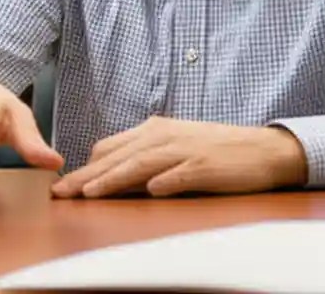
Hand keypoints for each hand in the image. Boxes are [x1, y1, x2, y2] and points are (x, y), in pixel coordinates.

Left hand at [51, 117, 307, 198]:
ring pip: (142, 163)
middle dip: (86, 176)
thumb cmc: (215, 150)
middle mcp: (164, 137)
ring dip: (114, 178)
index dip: (85, 167)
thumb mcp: (174, 147)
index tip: (62, 183)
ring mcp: (185, 150)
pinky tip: (151, 191)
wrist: (264, 149)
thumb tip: (110, 174)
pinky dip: (166, 181)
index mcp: (153, 131)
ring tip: (91, 193)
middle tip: (60, 192)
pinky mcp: (206, 166)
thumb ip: (144, 157)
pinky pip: (182, 174)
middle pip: (117, 156)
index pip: (109, 147)